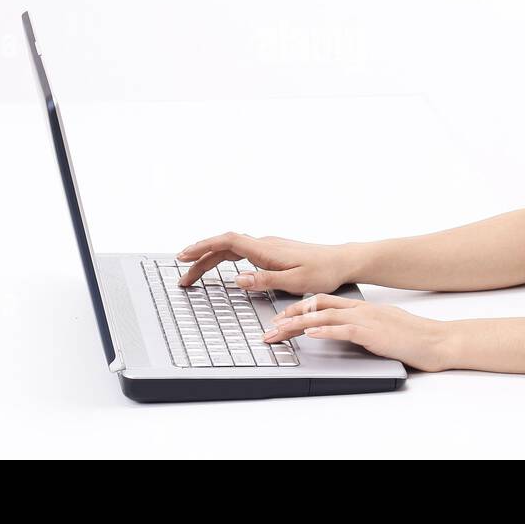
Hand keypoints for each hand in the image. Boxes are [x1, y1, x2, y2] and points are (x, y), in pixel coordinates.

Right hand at [175, 231, 357, 293]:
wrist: (341, 261)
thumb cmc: (323, 271)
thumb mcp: (295, 282)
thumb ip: (264, 280)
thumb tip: (237, 279)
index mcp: (266, 249)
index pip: (226, 242)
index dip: (203, 247)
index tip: (184, 255)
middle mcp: (264, 244)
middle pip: (223, 246)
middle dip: (199, 258)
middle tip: (182, 275)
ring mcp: (267, 246)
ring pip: (230, 249)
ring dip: (209, 259)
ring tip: (194, 273)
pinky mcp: (271, 251)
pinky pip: (239, 251)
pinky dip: (223, 257)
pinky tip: (219, 265)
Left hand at [265, 293, 453, 372]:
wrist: (435, 340)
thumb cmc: (411, 337)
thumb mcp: (381, 327)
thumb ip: (361, 327)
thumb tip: (343, 333)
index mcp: (361, 307)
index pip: (323, 301)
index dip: (299, 307)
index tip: (281, 316)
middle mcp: (360, 309)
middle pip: (316, 307)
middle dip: (290, 316)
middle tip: (270, 327)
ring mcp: (366, 319)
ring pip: (324, 316)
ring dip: (298, 323)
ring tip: (279, 330)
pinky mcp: (372, 332)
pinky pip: (343, 329)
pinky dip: (324, 330)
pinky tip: (309, 333)